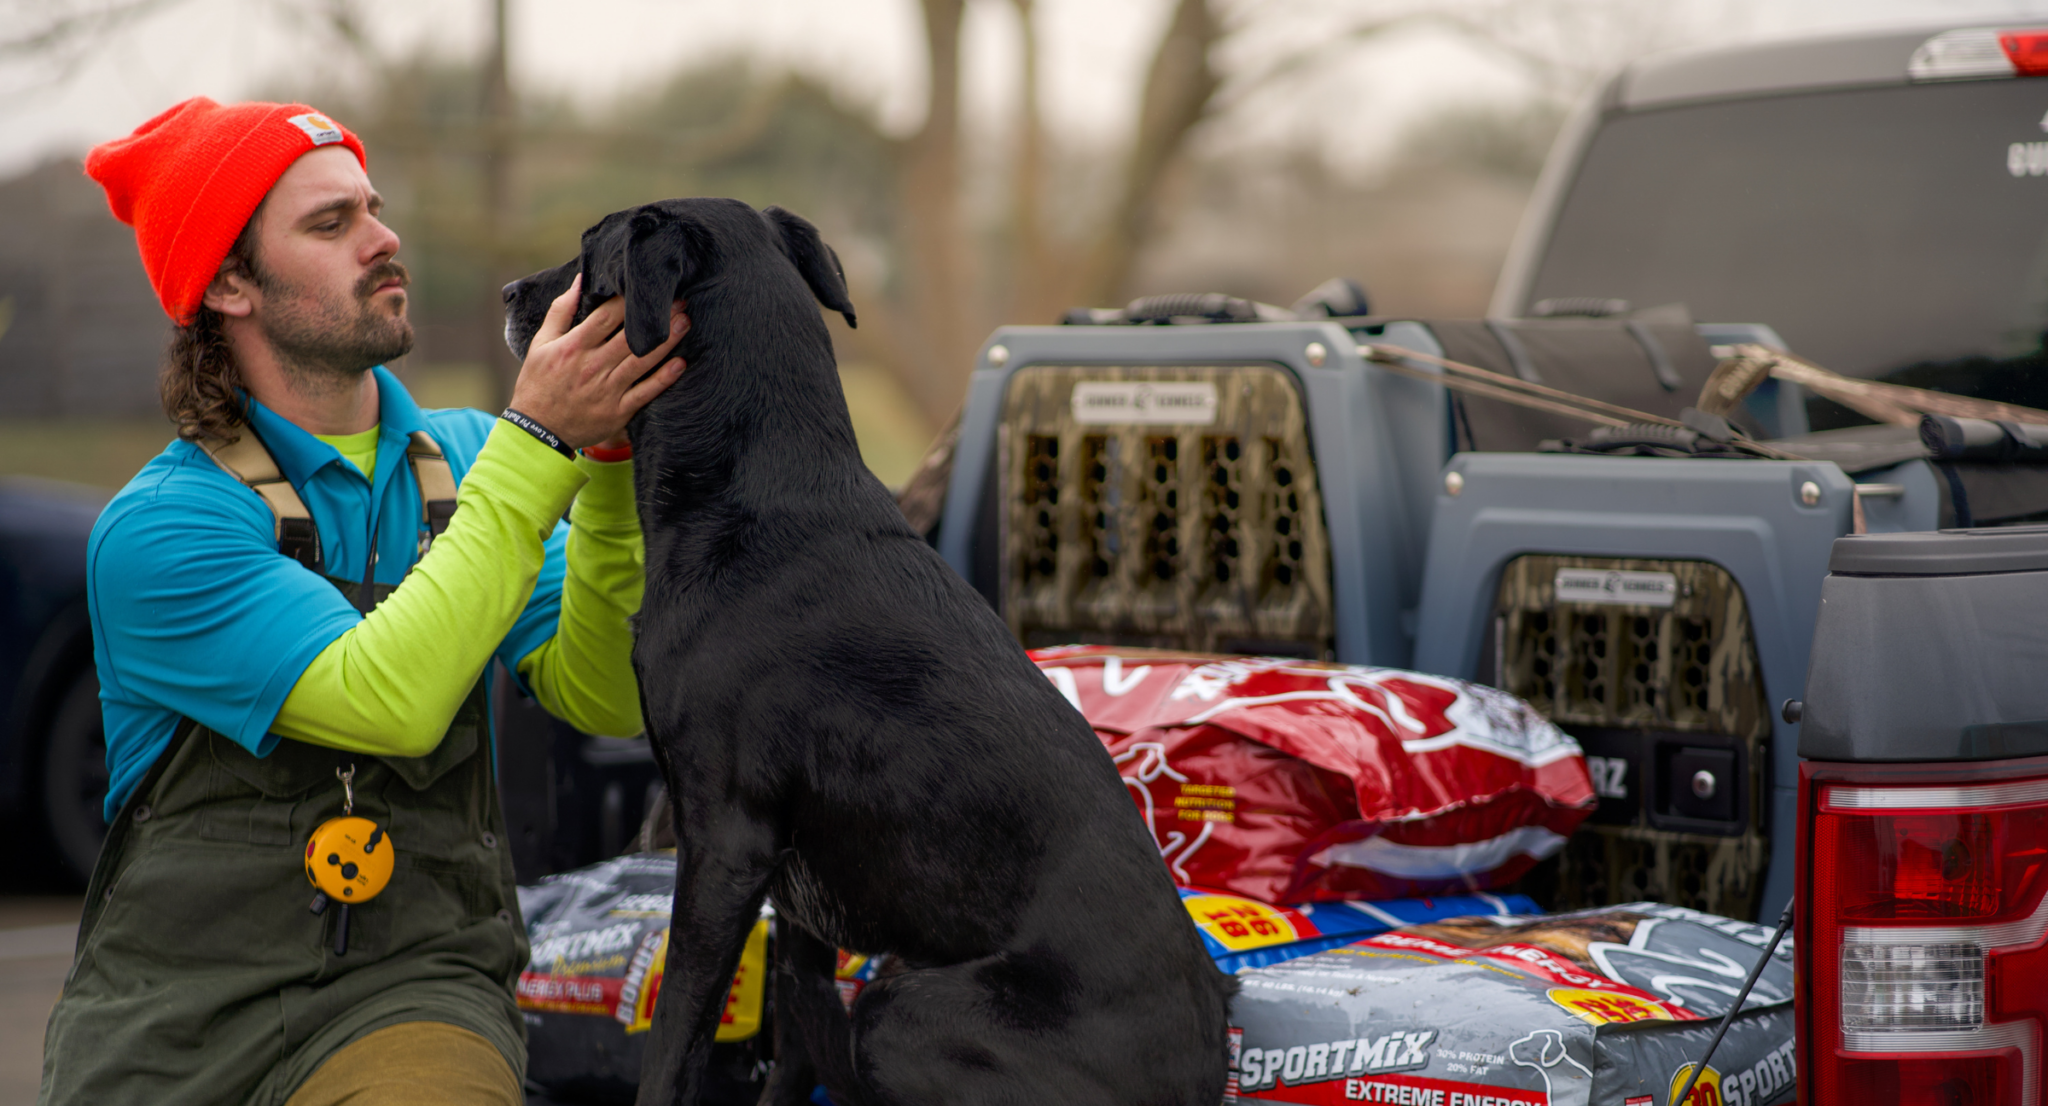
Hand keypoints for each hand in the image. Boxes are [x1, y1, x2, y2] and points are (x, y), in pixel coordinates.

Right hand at [509, 274, 687, 449]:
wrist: (537, 432)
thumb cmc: (539, 383)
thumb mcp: (540, 344)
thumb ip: (561, 311)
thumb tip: (581, 281)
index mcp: (573, 347)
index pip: (606, 317)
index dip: (629, 301)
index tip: (646, 288)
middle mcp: (592, 367)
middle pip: (630, 337)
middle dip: (656, 318)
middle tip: (679, 300)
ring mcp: (607, 390)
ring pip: (642, 361)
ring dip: (666, 342)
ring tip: (685, 322)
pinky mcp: (618, 411)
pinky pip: (645, 392)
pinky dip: (664, 379)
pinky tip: (681, 363)